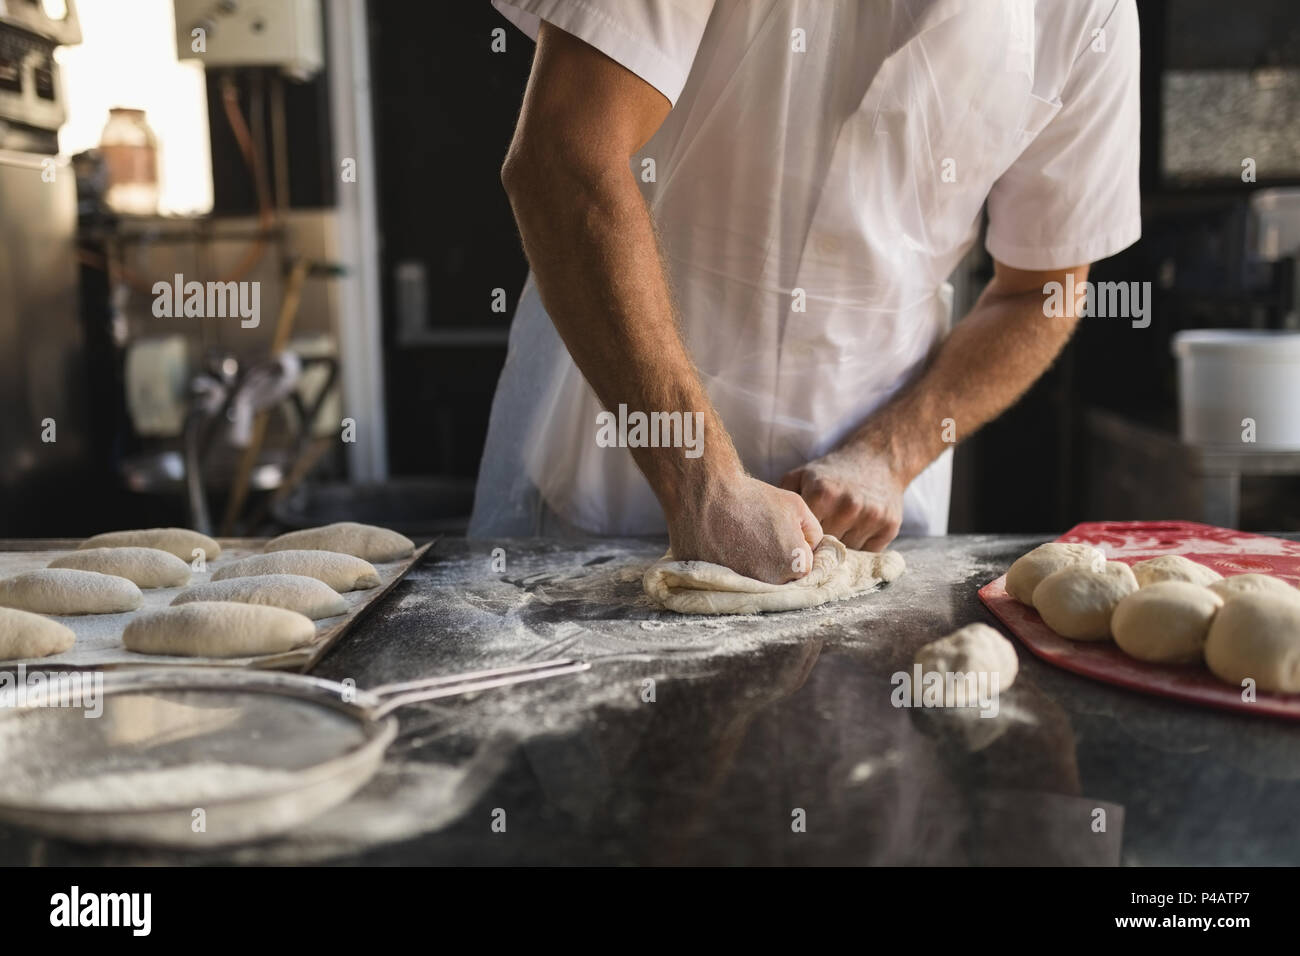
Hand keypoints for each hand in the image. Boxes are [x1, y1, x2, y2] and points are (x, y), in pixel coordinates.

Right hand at [667, 473, 822, 584]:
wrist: (706, 493)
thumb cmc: (753, 497)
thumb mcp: (796, 506)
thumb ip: (814, 532)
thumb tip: (812, 549)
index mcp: (795, 566)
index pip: (803, 567)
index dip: (794, 547)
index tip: (779, 532)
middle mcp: (770, 583)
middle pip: (781, 578)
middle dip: (776, 560)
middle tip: (760, 535)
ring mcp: (743, 586)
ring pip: (756, 581)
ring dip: (753, 565)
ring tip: (742, 539)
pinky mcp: (719, 583)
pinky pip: (732, 580)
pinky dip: (731, 566)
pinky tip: (726, 545)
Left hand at [781, 447, 905, 550]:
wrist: (878, 459)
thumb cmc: (832, 472)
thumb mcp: (802, 476)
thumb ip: (782, 500)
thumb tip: (766, 529)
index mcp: (822, 493)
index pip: (804, 536)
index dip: (800, 541)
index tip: (798, 540)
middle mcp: (848, 506)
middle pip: (825, 547)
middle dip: (819, 546)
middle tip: (817, 540)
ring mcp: (871, 517)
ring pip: (847, 553)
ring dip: (840, 547)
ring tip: (839, 530)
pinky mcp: (890, 526)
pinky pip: (868, 553)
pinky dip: (861, 547)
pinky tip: (857, 530)